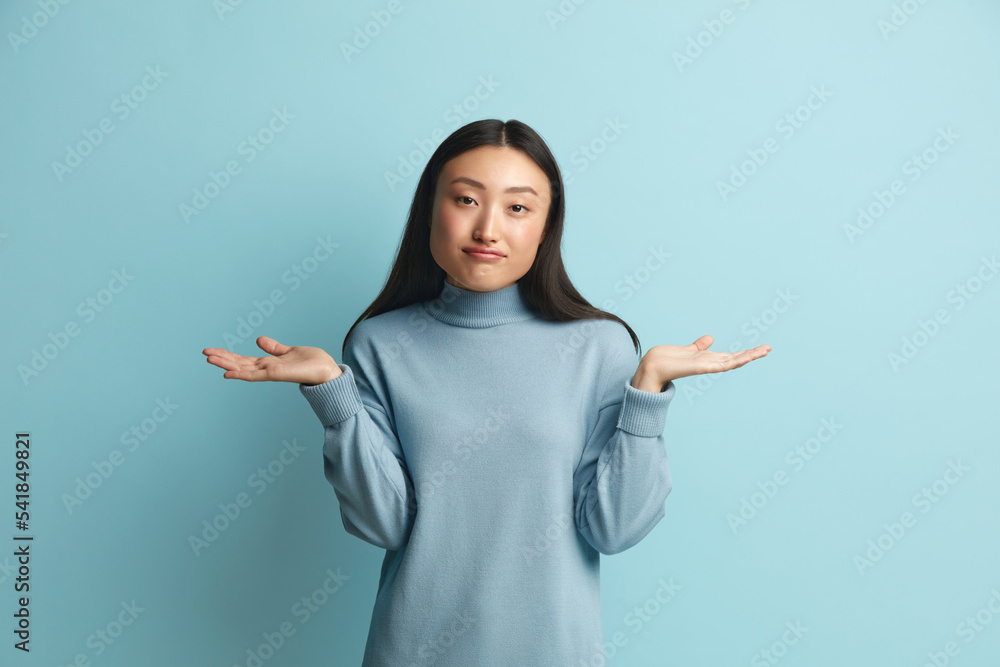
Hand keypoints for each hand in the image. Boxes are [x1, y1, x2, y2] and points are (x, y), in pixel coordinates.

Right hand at [202, 336, 341, 385]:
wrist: (328, 371)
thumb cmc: (312, 363)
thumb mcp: (289, 351)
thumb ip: (274, 348)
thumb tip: (259, 339)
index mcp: (268, 363)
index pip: (243, 360)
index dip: (228, 355)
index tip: (212, 351)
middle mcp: (266, 369)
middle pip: (239, 364)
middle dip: (222, 359)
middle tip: (204, 353)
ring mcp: (270, 372)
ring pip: (242, 369)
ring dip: (225, 364)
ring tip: (209, 359)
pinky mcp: (276, 374)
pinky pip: (255, 375)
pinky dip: (241, 374)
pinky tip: (228, 373)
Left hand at [633, 335, 770, 388]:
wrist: (651, 367)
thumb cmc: (666, 359)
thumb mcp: (687, 349)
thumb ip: (699, 346)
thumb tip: (710, 338)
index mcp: (707, 359)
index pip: (730, 356)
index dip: (745, 352)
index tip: (761, 347)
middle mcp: (709, 364)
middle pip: (735, 359)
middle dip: (752, 354)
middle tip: (769, 348)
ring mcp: (706, 367)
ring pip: (732, 362)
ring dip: (748, 356)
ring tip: (764, 351)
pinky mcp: (700, 368)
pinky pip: (720, 365)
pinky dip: (733, 362)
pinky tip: (744, 358)